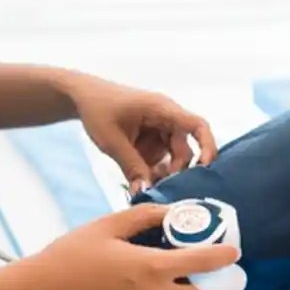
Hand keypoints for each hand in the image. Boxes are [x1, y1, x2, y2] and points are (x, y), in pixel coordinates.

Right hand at [18, 204, 240, 289]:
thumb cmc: (69, 258)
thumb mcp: (106, 227)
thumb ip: (143, 217)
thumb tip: (170, 211)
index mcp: (150, 269)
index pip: (201, 262)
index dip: (222, 255)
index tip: (233, 250)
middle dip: (201, 283)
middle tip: (189, 267)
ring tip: (149, 274)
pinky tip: (130, 289)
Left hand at [64, 73, 217, 194]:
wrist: (81, 97)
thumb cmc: (97, 109)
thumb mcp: (112, 141)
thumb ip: (132, 167)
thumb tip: (146, 193)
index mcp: (162, 109)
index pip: (197, 126)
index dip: (208, 147)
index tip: (207, 170)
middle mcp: (166, 118)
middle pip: (184, 151)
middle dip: (174, 173)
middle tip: (158, 190)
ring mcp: (159, 129)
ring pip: (171, 159)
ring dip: (160, 174)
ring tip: (141, 185)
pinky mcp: (151, 138)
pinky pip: (159, 159)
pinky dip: (151, 170)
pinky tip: (136, 179)